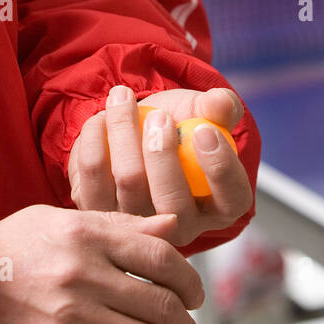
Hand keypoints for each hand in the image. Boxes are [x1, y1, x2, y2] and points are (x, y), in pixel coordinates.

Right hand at [0, 204, 203, 323]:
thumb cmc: (5, 253)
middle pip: (165, 306)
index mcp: (87, 234)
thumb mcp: (58, 222)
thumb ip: (118, 225)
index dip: (190, 281)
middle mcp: (83, 275)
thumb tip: (174, 226)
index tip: (193, 297)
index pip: (164, 256)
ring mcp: (72, 320)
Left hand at [68, 85, 252, 248]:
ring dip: (123, 131)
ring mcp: (138, 226)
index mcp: (221, 206)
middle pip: (171, 202)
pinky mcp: (101, 213)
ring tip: (123, 97)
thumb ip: (219, 106)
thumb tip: (218, 103)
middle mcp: (180, 227)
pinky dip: (95, 140)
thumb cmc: (181, 126)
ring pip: (128, 182)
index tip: (204, 130)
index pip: (231, 197)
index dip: (219, 166)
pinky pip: (92, 177)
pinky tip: (102, 118)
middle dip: (162, 153)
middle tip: (158, 113)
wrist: (141, 132)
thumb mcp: (205, 112)